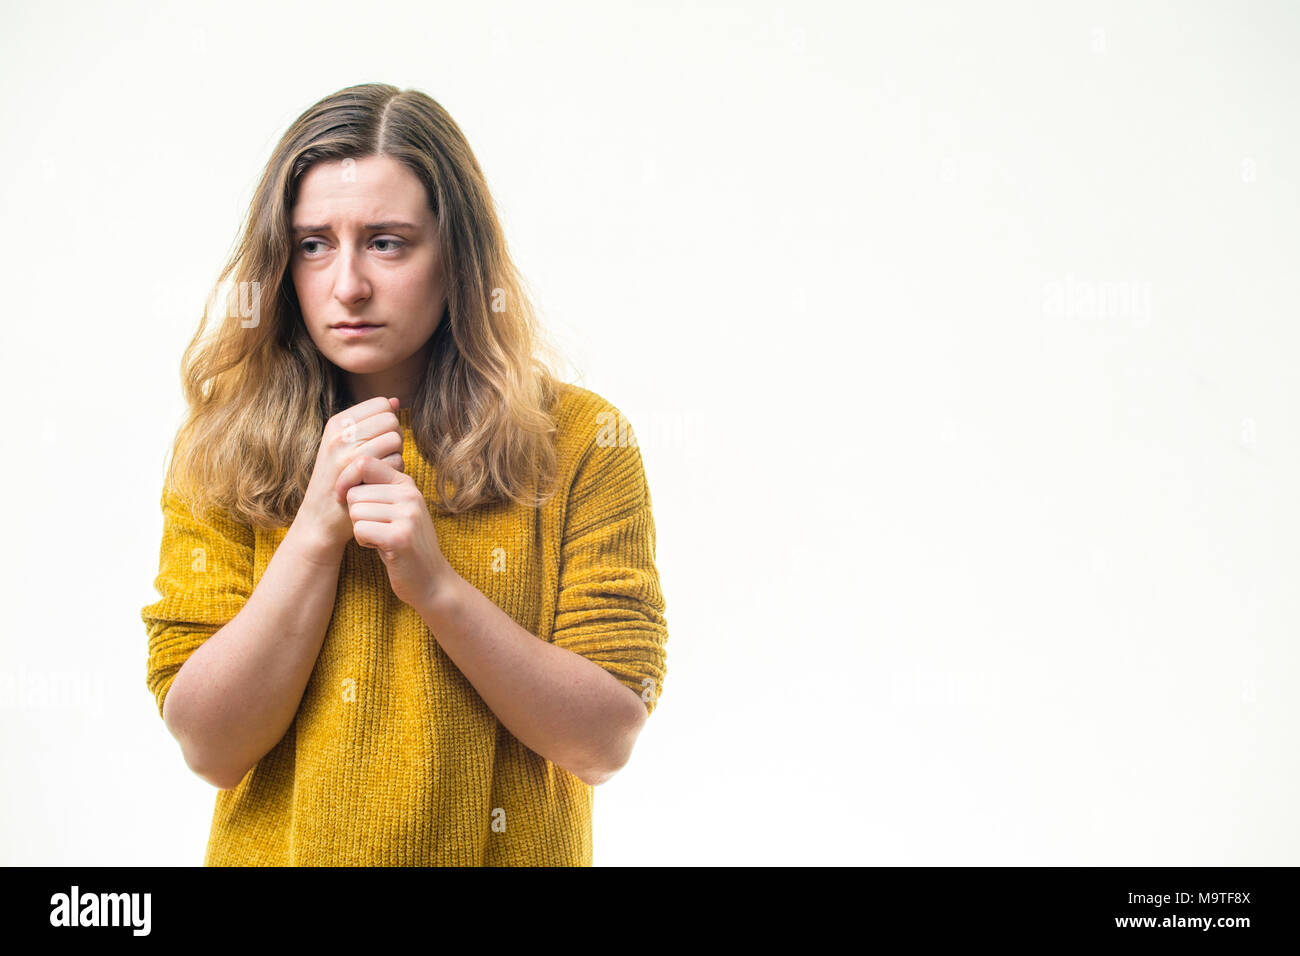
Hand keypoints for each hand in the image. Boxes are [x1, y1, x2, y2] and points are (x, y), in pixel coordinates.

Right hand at [293, 396, 404, 554]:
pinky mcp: (357, 470)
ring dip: (395, 456)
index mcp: (338, 421)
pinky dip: (393, 473)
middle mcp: (340, 432)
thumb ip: (370, 424)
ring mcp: (347, 450)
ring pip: (395, 439)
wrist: (321, 519)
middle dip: (394, 438)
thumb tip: (395, 401)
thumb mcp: (346, 447)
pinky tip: (377, 483)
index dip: (388, 423)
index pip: (382, 405)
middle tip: (379, 459)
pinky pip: (395, 461)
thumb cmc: (339, 481)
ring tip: (377, 471)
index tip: (377, 442)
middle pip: (391, 420)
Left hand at [346, 455, 456, 611]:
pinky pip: (360, 530)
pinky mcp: (400, 537)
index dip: (346, 479)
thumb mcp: (396, 510)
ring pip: (355, 512)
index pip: (364, 463)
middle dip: (356, 513)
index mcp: (407, 484)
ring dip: (360, 529)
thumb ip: (378, 489)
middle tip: (376, 528)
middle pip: (355, 492)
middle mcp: (410, 495)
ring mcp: (408, 515)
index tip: (343, 496)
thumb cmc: (404, 544)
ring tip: (381, 538)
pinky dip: (364, 542)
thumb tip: (343, 471)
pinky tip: (381, 547)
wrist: (431, 580)